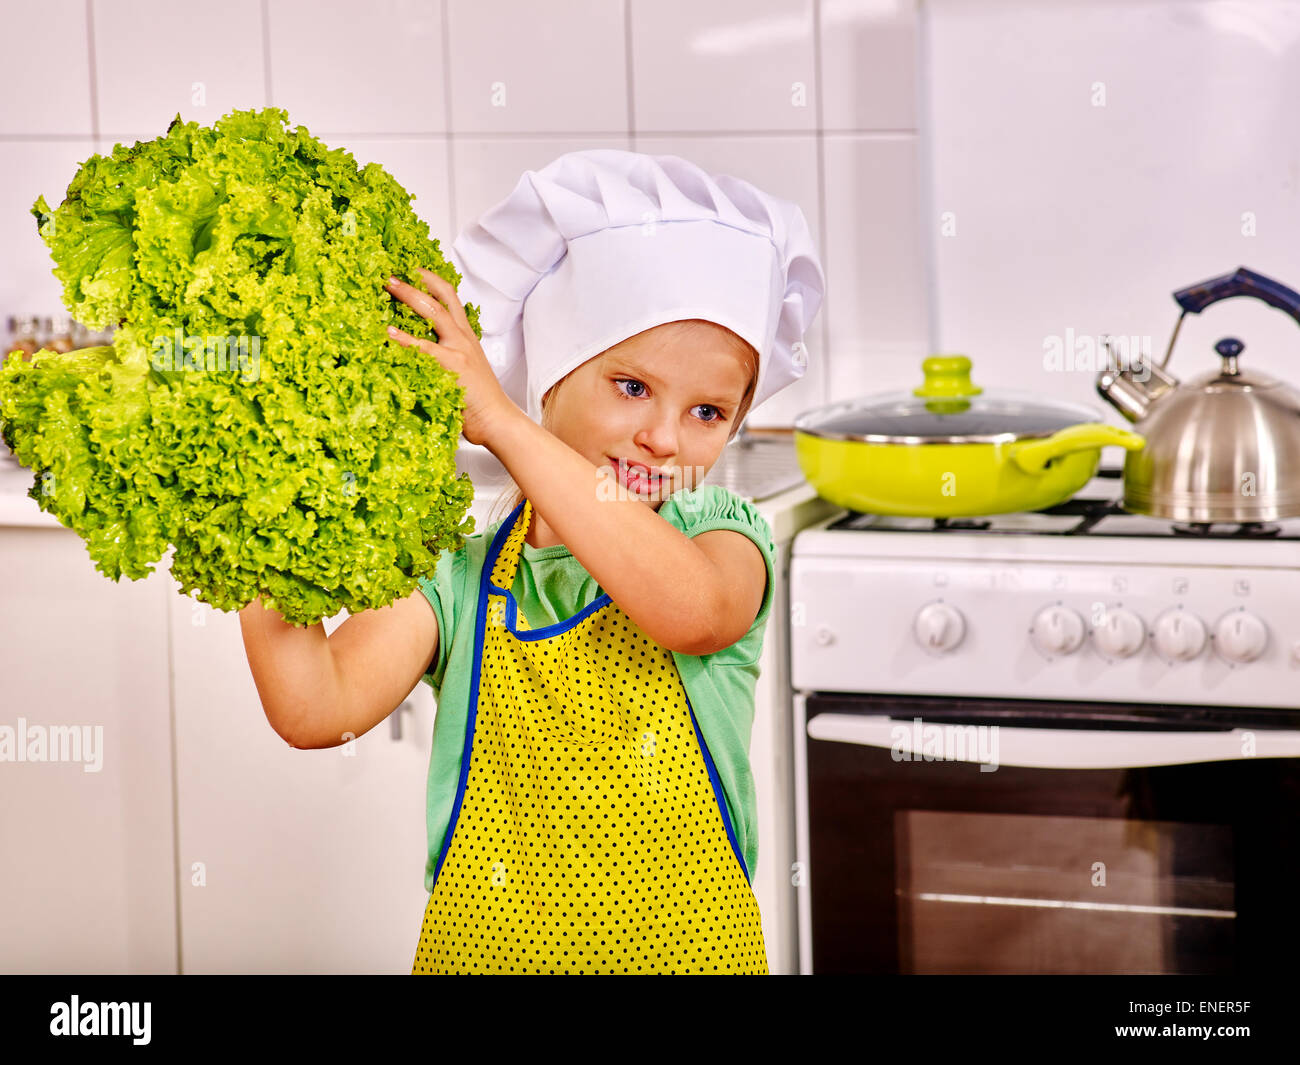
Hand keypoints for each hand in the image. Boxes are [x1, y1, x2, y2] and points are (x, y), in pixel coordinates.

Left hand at [384, 268, 513, 447]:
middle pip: (440, 297)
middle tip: (392, 274)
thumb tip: (414, 353)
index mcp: (465, 336)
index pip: (450, 297)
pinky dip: (405, 339)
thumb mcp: (462, 371)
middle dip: (415, 282)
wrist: (497, 420)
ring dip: (409, 296)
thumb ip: (443, 357)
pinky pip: (424, 347)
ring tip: (388, 287)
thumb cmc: (477, 401)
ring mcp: (459, 349)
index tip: (411, 270)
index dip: (430, 280)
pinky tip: (389, 333)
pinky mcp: (453, 365)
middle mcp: (463, 337)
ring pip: (433, 312)